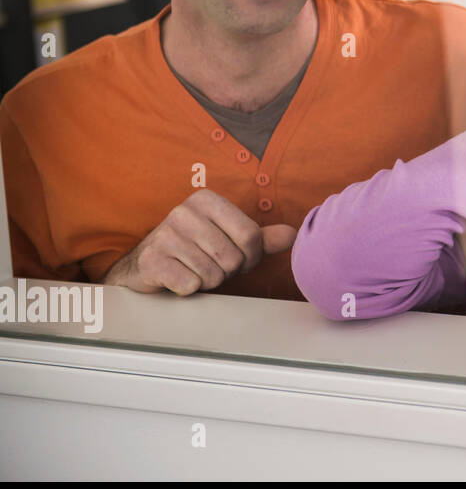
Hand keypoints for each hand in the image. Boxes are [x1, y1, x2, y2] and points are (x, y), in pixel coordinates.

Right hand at [103, 189, 296, 294]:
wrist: (148, 266)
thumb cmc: (197, 251)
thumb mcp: (231, 239)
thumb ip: (262, 238)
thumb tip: (293, 234)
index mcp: (207, 199)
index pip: (251, 235)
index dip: (251, 257)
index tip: (239, 259)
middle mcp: (184, 211)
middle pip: (233, 258)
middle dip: (228, 271)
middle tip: (211, 265)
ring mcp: (164, 234)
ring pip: (212, 274)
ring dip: (208, 280)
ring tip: (194, 270)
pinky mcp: (151, 260)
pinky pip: (190, 284)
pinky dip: (189, 289)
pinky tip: (178, 278)